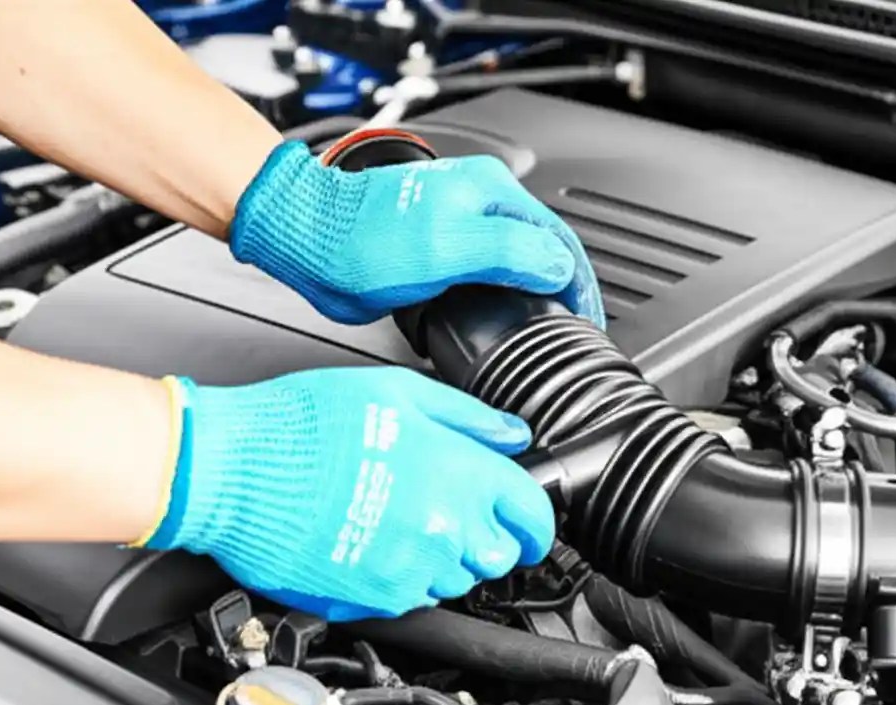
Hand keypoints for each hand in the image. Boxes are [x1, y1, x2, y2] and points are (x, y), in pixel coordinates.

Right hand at [140, 367, 555, 621]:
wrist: (233, 472)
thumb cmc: (304, 424)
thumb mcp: (397, 392)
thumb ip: (467, 417)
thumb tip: (510, 435)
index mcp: (458, 474)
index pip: (533, 517)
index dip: (535, 518)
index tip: (526, 518)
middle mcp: (442, 529)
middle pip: (499, 554)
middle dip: (485, 534)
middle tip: (449, 506)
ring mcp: (408, 570)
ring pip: (456, 579)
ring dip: (442, 555)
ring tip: (399, 516)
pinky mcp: (372, 598)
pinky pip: (411, 598)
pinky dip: (403, 575)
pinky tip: (371, 538)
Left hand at [229, 140, 604, 327]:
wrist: (307, 239)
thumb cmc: (362, 242)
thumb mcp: (450, 249)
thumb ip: (513, 253)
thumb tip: (558, 267)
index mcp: (490, 191)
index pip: (559, 237)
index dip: (581, 282)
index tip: (589, 317)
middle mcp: (479, 199)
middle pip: (544, 244)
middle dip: (567, 284)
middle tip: (578, 323)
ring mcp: (457, 219)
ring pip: (517, 255)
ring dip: (539, 286)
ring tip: (552, 320)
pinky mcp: (437, 242)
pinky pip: (487, 265)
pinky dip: (507, 288)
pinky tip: (506, 310)